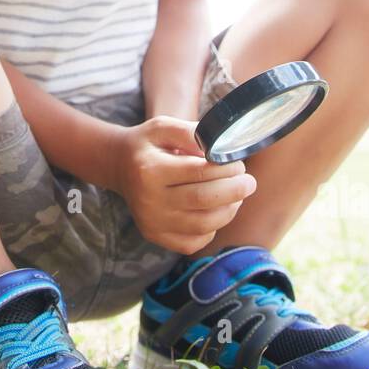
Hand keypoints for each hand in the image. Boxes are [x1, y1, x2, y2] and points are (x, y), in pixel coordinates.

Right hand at [110, 115, 256, 253]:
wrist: (119, 166)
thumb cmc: (148, 145)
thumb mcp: (163, 127)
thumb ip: (191, 133)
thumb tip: (218, 150)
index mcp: (150, 169)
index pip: (200, 172)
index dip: (228, 169)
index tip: (239, 164)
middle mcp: (149, 200)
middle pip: (205, 200)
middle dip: (236, 191)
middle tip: (249, 183)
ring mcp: (151, 222)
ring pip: (204, 225)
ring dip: (229, 210)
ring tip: (236, 196)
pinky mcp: (155, 236)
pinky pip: (194, 242)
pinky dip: (212, 229)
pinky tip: (215, 212)